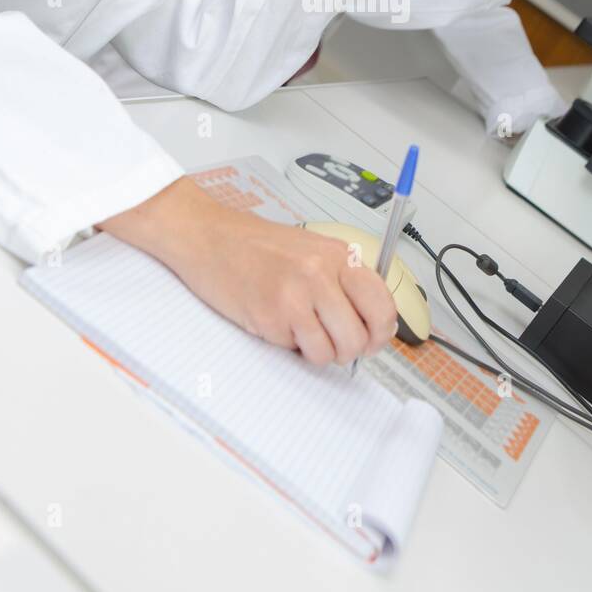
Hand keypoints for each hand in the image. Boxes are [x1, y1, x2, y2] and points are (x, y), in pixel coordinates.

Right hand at [96, 176, 398, 366]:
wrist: (209, 238)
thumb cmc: (256, 246)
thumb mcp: (312, 250)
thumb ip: (343, 280)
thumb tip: (370, 321)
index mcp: (339, 256)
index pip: (383, 307)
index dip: (381, 333)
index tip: (372, 338)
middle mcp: (322, 274)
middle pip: (360, 338)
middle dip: (349, 350)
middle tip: (334, 342)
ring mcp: (296, 297)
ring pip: (331, 353)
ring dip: (319, 352)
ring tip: (302, 332)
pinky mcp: (270, 318)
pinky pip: (297, 352)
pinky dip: (290, 346)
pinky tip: (276, 322)